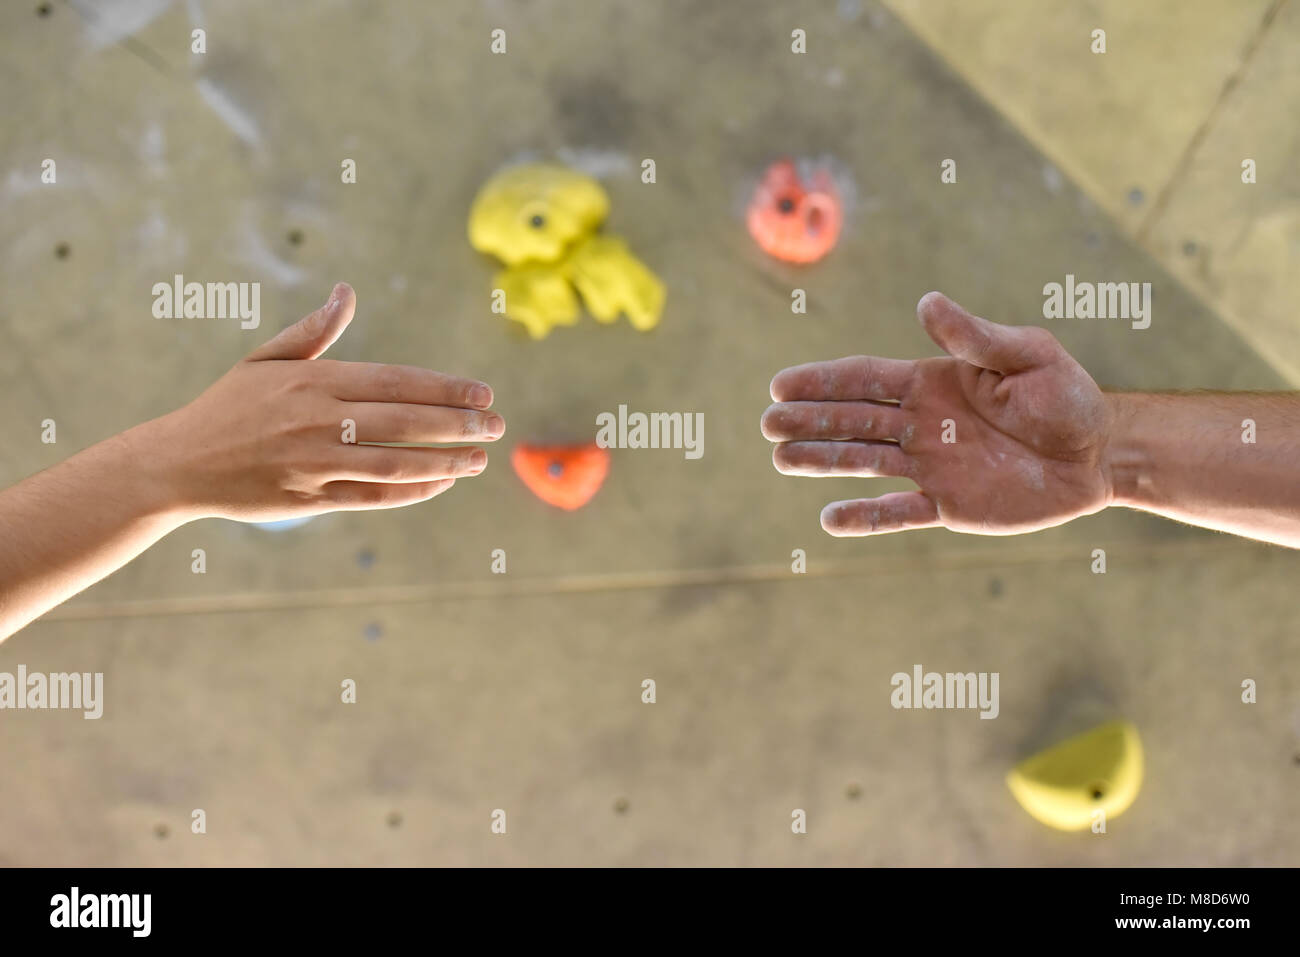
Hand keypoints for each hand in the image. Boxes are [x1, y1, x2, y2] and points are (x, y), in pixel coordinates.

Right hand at [140, 283, 504, 522]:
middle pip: (404, 421)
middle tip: (498, 426)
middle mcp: (317, 419)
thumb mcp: (265, 359)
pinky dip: (410, 492)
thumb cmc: (229, 407)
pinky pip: (371, 497)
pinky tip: (441, 483)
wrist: (177, 463)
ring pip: (394, 462)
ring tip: (479, 459)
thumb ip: (314, 331)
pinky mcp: (308, 499)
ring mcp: (313, 462)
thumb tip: (348, 293)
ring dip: (444, 461)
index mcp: (314, 380)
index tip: (484, 393)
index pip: (396, 381)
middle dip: (459, 424)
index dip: (445, 388)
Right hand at [762, 292, 1113, 536]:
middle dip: (809, 420)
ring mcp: (930, 466)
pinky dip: (866, 518)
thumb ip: (975, 336)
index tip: (780, 384)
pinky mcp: (948, 506)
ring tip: (780, 459)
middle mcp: (921, 424)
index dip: (822, 381)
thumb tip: (926, 303)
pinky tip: (830, 520)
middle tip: (767, 423)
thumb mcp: (1028, 354)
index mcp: (932, 384)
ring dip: (822, 461)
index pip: (864, 378)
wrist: (1098, 453)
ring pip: (864, 462)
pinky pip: (899, 513)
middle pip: (852, 420)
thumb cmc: (1066, 396)